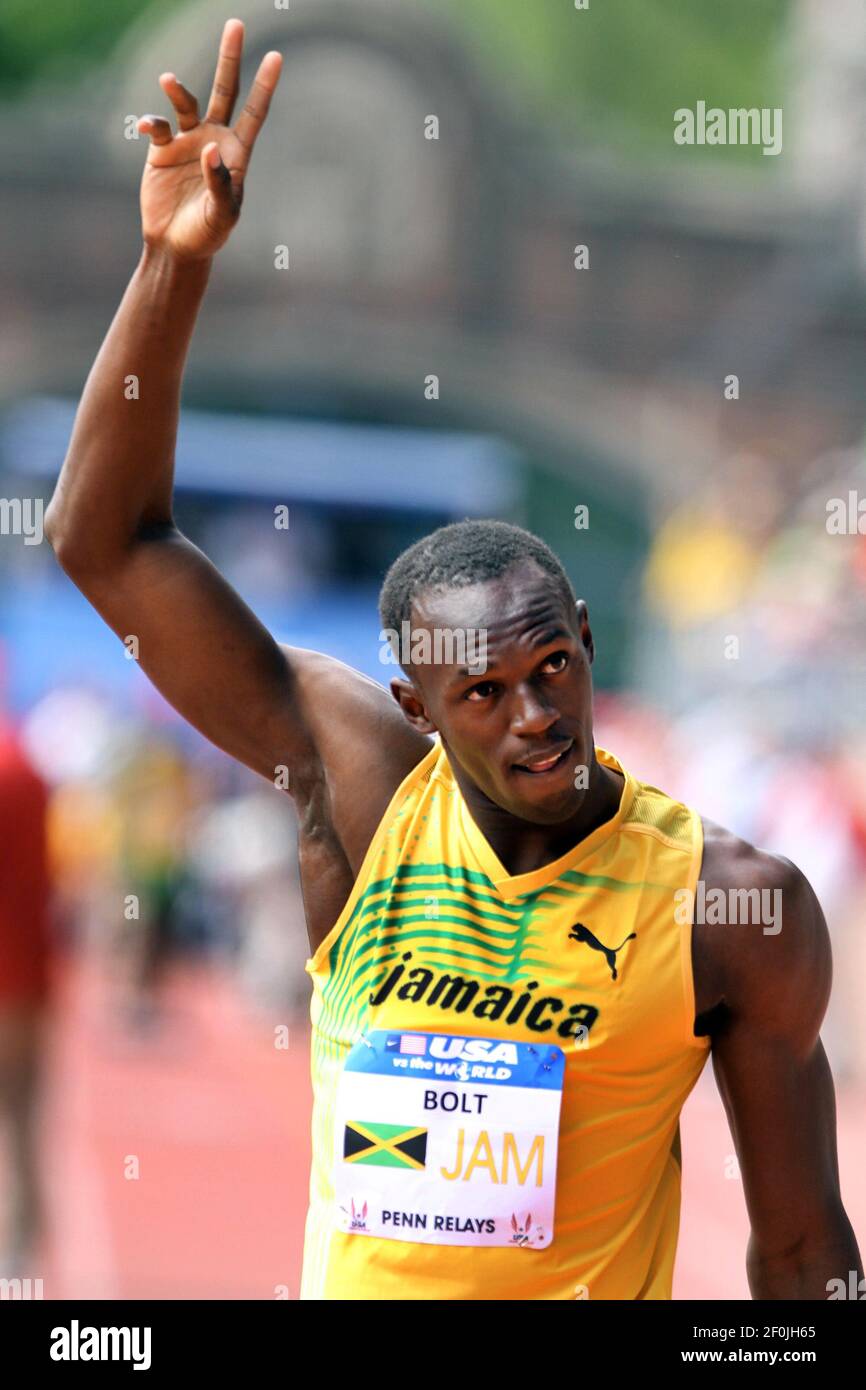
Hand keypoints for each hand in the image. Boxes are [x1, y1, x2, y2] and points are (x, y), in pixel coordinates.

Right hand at [138, 18, 281, 261]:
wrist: (175, 246)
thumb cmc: (207, 234)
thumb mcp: (221, 215)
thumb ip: (220, 184)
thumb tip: (211, 151)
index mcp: (237, 153)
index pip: (254, 113)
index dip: (265, 86)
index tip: (277, 57)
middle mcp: (214, 139)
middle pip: (225, 91)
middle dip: (230, 59)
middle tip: (235, 24)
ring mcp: (188, 141)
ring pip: (187, 103)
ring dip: (178, 90)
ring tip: (168, 80)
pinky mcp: (162, 149)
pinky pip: (158, 125)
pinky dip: (152, 121)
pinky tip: (146, 128)